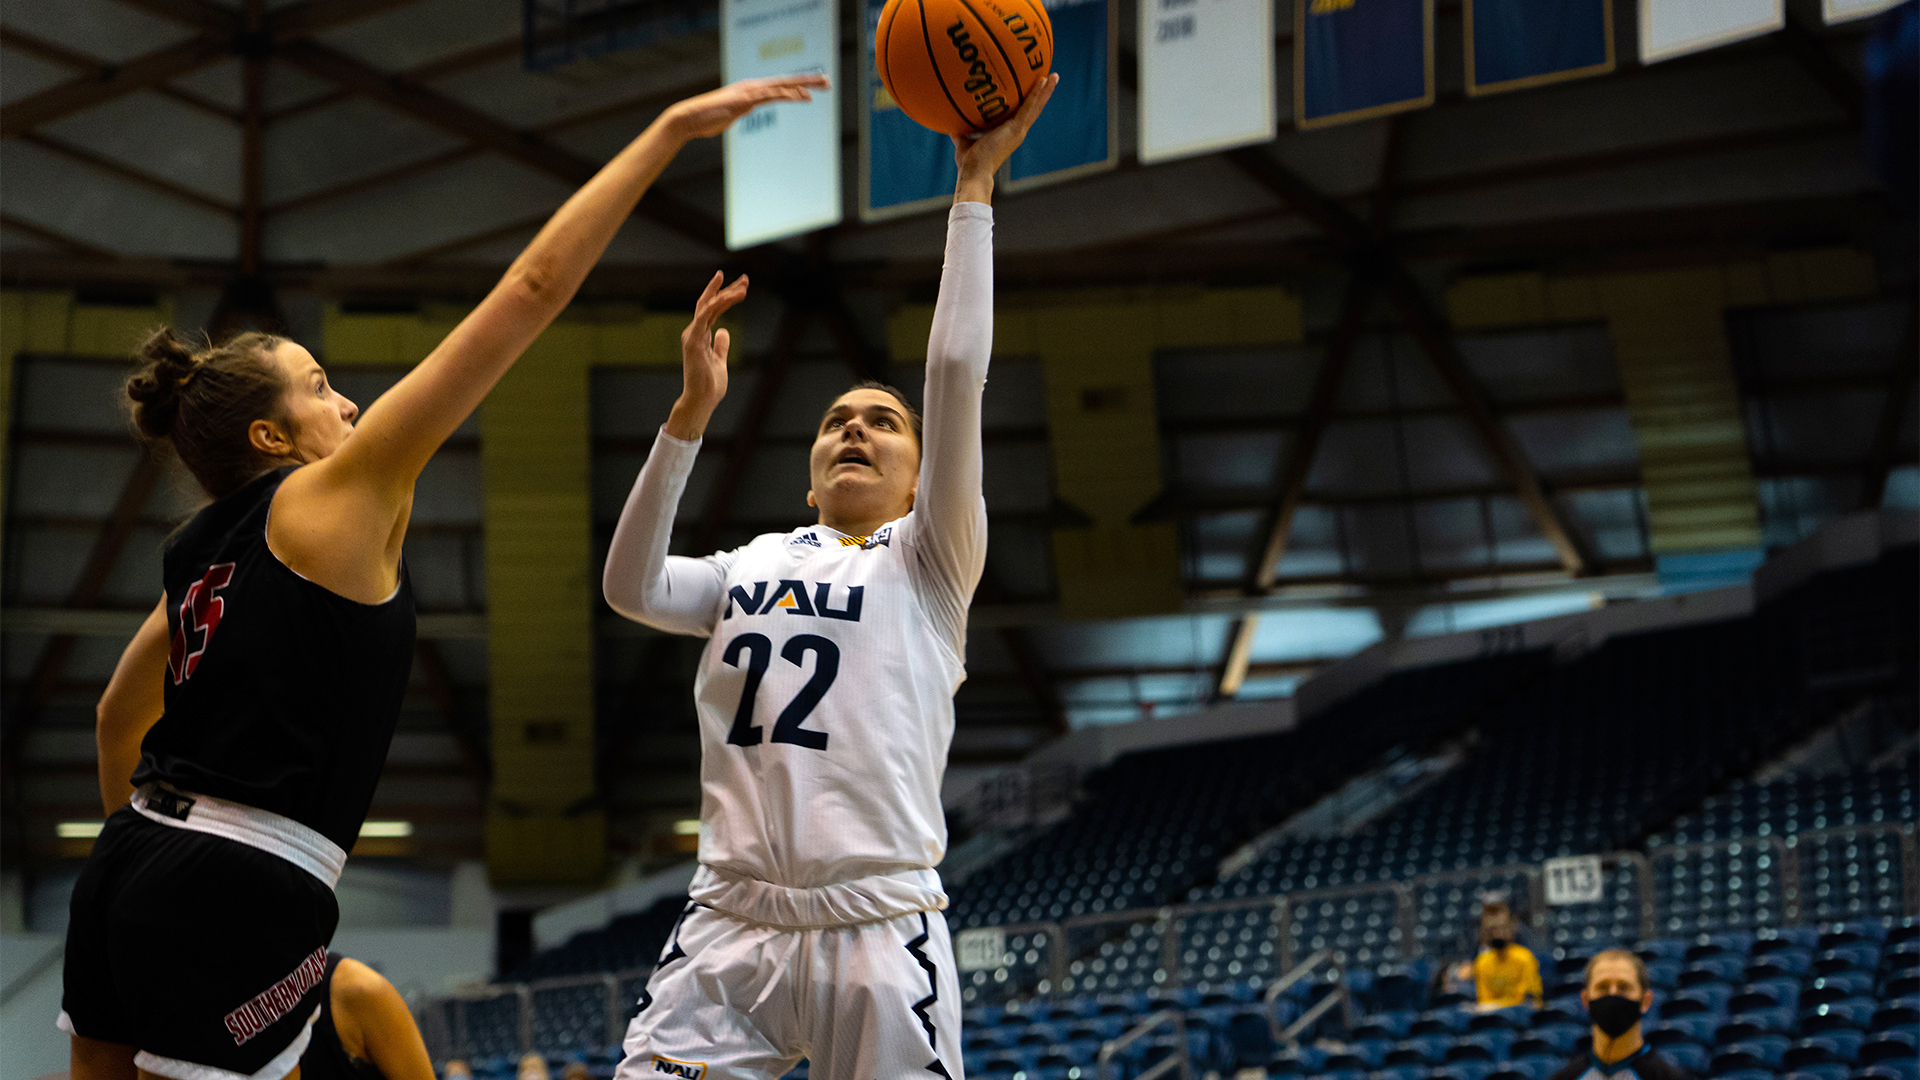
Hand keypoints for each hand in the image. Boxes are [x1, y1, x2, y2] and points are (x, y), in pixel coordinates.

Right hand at [662, 75, 831, 140]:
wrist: (689, 119)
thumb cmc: (708, 119)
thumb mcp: (732, 113)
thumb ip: (743, 108)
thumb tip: (749, 108)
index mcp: (751, 90)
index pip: (780, 86)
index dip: (799, 85)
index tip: (816, 87)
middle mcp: (752, 86)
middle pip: (786, 81)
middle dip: (808, 81)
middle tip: (828, 82)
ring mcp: (749, 91)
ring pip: (782, 85)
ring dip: (804, 86)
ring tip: (822, 87)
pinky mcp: (745, 99)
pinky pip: (771, 95)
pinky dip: (788, 95)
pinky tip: (802, 97)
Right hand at [666, 271, 748, 439]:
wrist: (701, 400)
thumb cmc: (709, 385)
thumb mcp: (720, 360)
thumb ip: (721, 345)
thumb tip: (724, 332)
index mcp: (700, 335)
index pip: (712, 309)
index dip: (726, 295)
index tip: (741, 286)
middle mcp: (694, 331)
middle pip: (710, 303)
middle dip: (727, 289)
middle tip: (746, 279)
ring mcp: (692, 335)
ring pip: (708, 306)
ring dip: (726, 294)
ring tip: (744, 287)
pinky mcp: (693, 341)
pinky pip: (704, 316)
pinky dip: (716, 304)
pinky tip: (728, 296)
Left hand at [952, 73, 1058, 204]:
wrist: (974, 171)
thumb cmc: (969, 163)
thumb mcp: (963, 141)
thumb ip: (962, 131)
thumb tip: (952, 123)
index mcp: (1008, 134)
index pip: (1021, 115)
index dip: (1028, 103)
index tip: (1033, 91)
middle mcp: (1017, 132)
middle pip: (1034, 109)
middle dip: (1043, 94)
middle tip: (1051, 79)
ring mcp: (1019, 130)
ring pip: (1036, 106)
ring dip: (1045, 90)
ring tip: (1054, 75)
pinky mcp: (1017, 129)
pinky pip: (1029, 107)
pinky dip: (1036, 93)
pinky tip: (1042, 80)